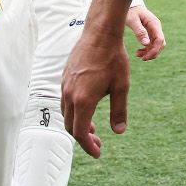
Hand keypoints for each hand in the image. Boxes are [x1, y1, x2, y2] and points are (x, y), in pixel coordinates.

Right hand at [62, 28, 129, 158]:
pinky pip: (65, 100)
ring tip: (93, 126)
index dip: (88, 147)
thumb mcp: (121, 86)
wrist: (100, 32)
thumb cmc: (113, 58)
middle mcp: (70, 94)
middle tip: (98, 142)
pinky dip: (74, 110)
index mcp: (83, 100)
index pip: (80, 133)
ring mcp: (65, 84)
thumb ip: (119, 111)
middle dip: (83, 137)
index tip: (98, 153)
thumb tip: (119, 131)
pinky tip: (86, 106)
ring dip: (77, 123)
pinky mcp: (65, 76)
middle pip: (70, 126)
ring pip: (66, 113)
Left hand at [125, 6, 165, 60]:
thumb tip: (146, 44)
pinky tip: (138, 52)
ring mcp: (154, 30)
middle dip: (153, 53)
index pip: (160, 39)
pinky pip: (152, 44)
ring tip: (138, 55)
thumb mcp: (133, 20)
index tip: (146, 57)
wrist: (131, 6)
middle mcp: (156, 27)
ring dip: (149, 52)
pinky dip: (147, 50)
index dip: (155, 50)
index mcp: (154, 23)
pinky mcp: (150, 33)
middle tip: (142, 58)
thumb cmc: (131, 12)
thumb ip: (139, 31)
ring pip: (157, 45)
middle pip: (161, 44)